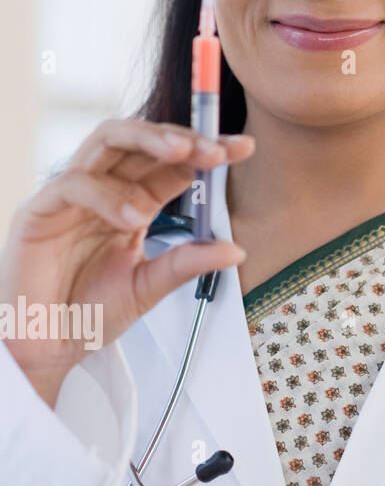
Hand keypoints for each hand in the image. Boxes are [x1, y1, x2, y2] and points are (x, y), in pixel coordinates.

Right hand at [0, 119, 253, 407]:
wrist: (44, 348)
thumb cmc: (90, 313)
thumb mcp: (149, 288)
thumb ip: (187, 264)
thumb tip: (238, 249)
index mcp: (135, 199)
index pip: (174, 162)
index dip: (208, 151)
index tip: (244, 148)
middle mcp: (106, 188)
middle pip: (143, 139)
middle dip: (184, 137)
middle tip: (216, 150)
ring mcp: (72, 195)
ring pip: (108, 140)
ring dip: (151, 142)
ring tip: (184, 159)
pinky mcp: (40, 211)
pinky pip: (74, 184)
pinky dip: (108, 194)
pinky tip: (134, 216)